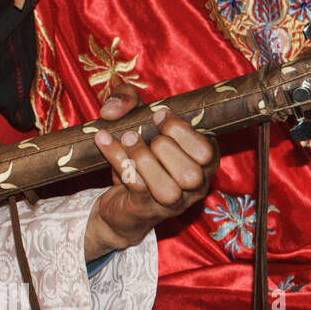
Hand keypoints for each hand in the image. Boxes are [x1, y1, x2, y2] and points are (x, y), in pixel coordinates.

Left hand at [85, 84, 218, 258]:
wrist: (120, 200)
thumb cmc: (137, 151)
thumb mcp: (136, 119)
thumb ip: (127, 101)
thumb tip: (111, 110)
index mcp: (203, 162)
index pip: (207, 150)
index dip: (182, 131)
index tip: (157, 114)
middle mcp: (194, 186)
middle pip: (192, 173)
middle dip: (165, 147)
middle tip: (140, 132)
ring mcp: (171, 202)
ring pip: (168, 188)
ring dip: (143, 158)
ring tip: (126, 138)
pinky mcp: (145, 209)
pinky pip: (135, 186)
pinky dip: (118, 160)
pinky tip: (103, 141)